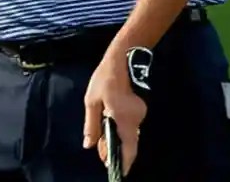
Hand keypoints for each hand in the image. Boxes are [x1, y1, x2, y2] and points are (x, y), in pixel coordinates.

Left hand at [83, 52, 145, 175]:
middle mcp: (136, 120)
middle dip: (116, 152)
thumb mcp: (92, 101)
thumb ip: (91, 125)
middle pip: (129, 144)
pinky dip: (121, 132)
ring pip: (129, 136)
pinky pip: (130, 127)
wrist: (123, 59)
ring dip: (117, 141)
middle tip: (103, 156)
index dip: (124, 163)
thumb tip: (89, 145)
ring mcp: (140, 114)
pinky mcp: (139, 109)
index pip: (129, 149)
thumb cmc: (105, 78)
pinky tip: (109, 129)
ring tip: (103, 143)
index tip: (116, 171)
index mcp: (124, 119)